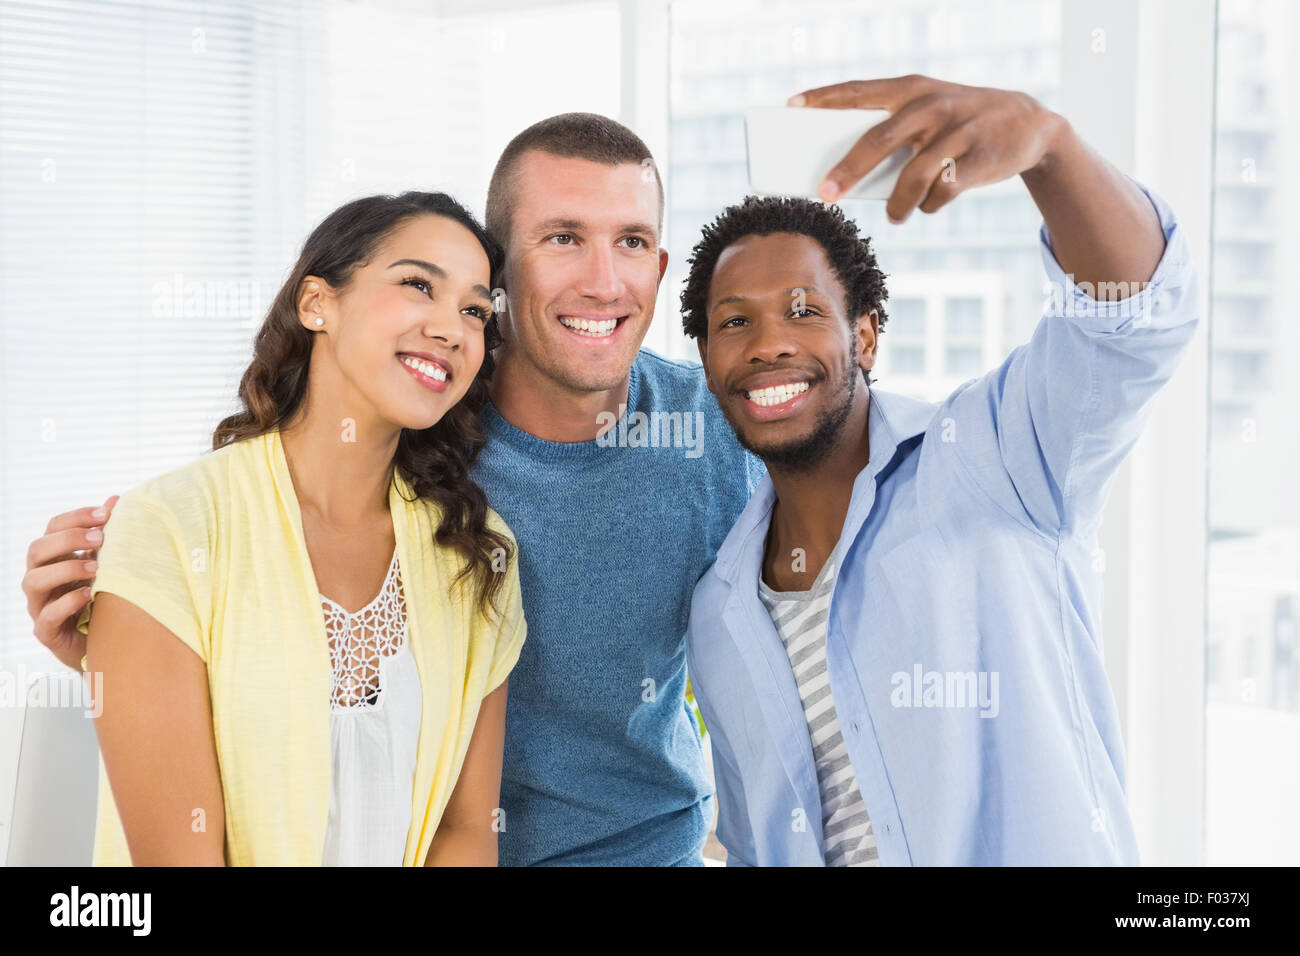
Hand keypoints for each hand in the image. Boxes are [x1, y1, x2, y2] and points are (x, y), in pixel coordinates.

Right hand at [21, 496, 118, 669]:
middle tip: (101, 538)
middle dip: (68, 540)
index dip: (76, 517)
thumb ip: (106, 534)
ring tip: (96, 568)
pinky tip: (89, 595)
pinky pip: (47, 616)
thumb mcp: (106, 563)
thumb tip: (115, 499)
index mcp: (53, 557)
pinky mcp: (46, 631)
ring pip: (34, 581)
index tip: (106, 513)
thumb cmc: (101, 595)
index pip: (52, 528)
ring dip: (65, 569)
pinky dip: (67, 604)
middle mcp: (41, 578)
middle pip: (37, 550)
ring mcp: (39, 605)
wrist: (103, 641)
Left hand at [789, 74, 1068, 222]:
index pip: (859, 91)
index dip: (824, 97)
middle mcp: (932, 104)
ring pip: (915, 174)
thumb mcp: (926, 116)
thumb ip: (890, 135)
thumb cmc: (957, 125)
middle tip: (825, 194)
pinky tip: (929, 205)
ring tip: (893, 216)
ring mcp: (959, 129)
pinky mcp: (982, 157)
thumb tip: (846, 178)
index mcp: (911, 89)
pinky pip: (944, 191)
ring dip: (898, 203)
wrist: (1028, 123)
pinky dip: (931, 205)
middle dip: (848, 170)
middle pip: (879, 139)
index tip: (791, 106)